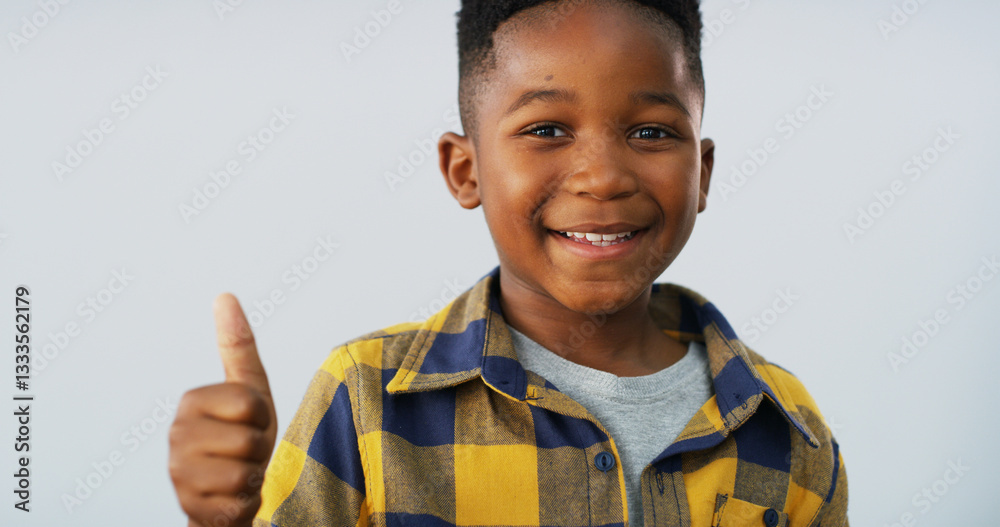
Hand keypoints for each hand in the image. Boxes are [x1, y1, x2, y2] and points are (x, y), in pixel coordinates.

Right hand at [169, 293, 277, 526]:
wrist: (231, 493)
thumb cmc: (245, 434)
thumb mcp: (250, 390)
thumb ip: (238, 346)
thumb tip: (225, 295)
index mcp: (191, 401)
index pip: (251, 403)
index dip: (263, 416)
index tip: (251, 422)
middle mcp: (175, 436)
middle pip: (250, 439)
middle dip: (260, 449)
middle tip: (247, 452)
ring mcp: (178, 475)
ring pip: (243, 474)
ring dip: (254, 478)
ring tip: (241, 474)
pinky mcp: (189, 509)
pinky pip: (237, 505)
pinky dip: (245, 504)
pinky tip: (231, 499)